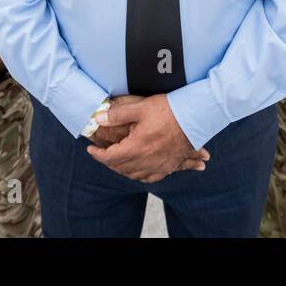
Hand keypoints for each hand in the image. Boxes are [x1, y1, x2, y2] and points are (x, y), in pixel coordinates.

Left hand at [85, 95, 208, 182]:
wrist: (195, 118)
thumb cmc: (168, 111)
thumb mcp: (140, 108)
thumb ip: (117, 114)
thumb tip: (98, 118)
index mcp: (135, 147)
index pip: (109, 157)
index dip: (97, 154)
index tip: (90, 149)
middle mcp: (145, 161)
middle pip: (120, 168)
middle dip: (108, 161)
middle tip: (101, 153)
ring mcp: (158, 166)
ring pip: (133, 175)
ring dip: (121, 170)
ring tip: (116, 161)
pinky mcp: (168, 166)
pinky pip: (149, 178)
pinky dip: (139, 175)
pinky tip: (137, 170)